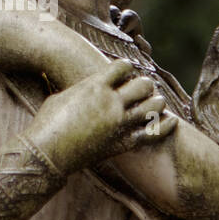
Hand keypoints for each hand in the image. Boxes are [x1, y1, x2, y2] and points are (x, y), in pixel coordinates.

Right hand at [26, 60, 176, 173]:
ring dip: (156, 102)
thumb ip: (81, 89)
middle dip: (144, 85)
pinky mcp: (122, 143)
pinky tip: (171, 121)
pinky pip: (153, 133)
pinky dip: (164, 125)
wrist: (48, 152)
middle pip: (143, 85)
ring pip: (153, 106)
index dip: (125, 68)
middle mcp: (111, 102)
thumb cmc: (47, 122)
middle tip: (143, 88)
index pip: (123, 67)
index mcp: (95, 86)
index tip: (124, 73)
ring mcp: (119, 123)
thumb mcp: (62, 96)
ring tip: (154, 102)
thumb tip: (84, 87)